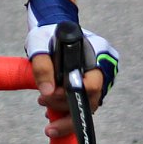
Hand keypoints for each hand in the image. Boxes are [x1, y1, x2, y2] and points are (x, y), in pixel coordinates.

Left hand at [22, 0, 118, 138]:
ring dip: (66, 114)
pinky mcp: (91, 85)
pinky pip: (83, 103)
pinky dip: (67, 110)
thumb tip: (47, 92)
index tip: (48, 99)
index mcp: (97, 53)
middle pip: (91, 101)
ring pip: (88, 106)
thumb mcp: (39, 45)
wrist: (52, 29)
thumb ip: (42, 66)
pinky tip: (51, 110)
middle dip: (68, 114)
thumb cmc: (47, 34)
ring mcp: (99, 78)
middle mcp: (103, 68)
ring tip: (44, 109)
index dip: (71, 97)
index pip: (92, 85)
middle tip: (44, 113)